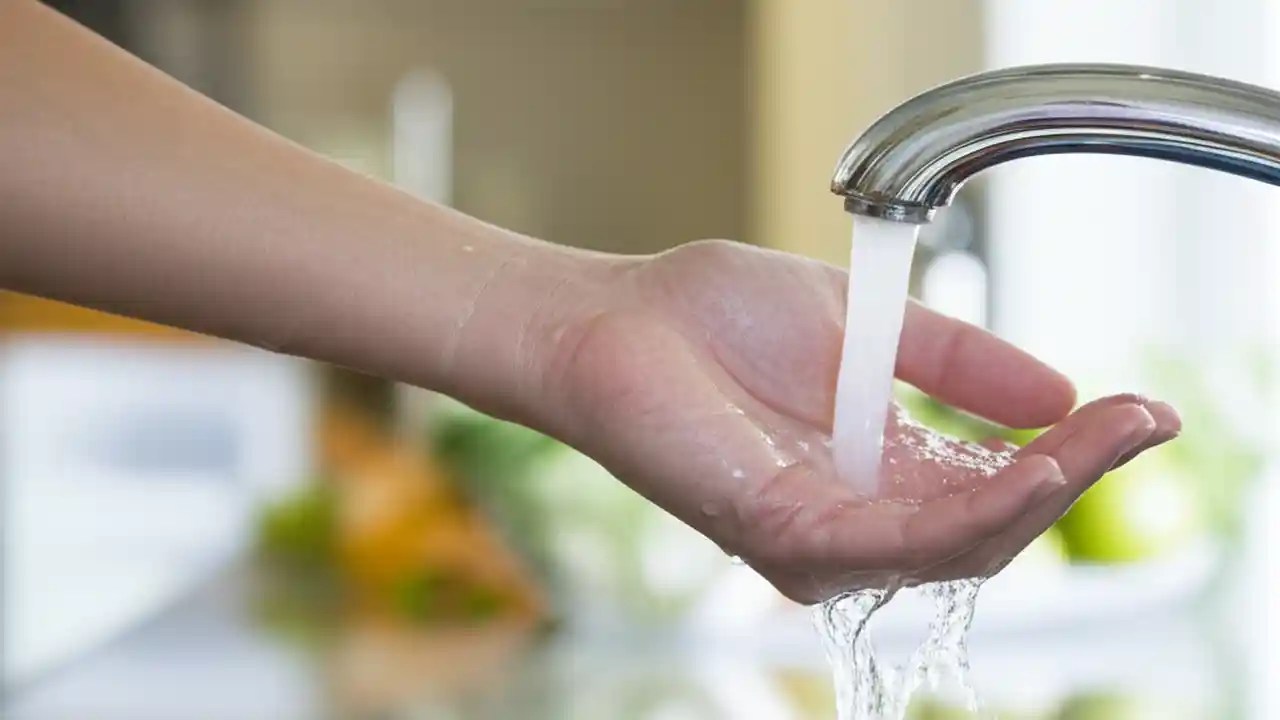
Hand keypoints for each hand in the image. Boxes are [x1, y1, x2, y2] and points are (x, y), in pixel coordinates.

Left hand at [541, 240, 1179, 603]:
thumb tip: (1058, 393)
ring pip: (954, 546)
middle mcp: (856, 516)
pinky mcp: (782, 534)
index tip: (1141, 408)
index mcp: (880, 467)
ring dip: (1037, 498)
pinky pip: (891, 543)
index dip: (1075, 453)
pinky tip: (1025, 473)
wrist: (616, 319)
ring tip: (1097, 443)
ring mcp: (820, 536)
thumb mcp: (864, 328)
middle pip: (990, 526)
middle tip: (1139, 421)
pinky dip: (967, 514)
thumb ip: (954, 361)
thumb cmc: (711, 319)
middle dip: (1073, 475)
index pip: (996, 483)